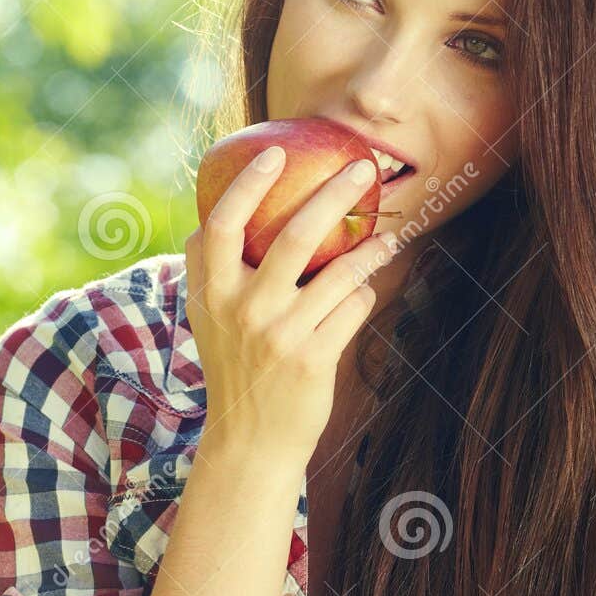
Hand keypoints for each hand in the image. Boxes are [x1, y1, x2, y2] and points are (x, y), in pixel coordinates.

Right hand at [184, 145, 398, 460]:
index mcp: (210, 294)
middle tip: (361, 168)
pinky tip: (365, 293)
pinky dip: (363, 295)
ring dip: (372, 248)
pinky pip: (353, 307)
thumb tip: (206, 221)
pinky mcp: (314, 358)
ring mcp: (280, 334)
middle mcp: (242, 310)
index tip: (275, 154)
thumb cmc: (235, 369)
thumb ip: (208, 274)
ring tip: (388, 237)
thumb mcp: (208, 322)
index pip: (221, 225)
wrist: (251, 440)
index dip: (247, 185)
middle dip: (333, 194)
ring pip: (339, 271)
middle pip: (293, 235)